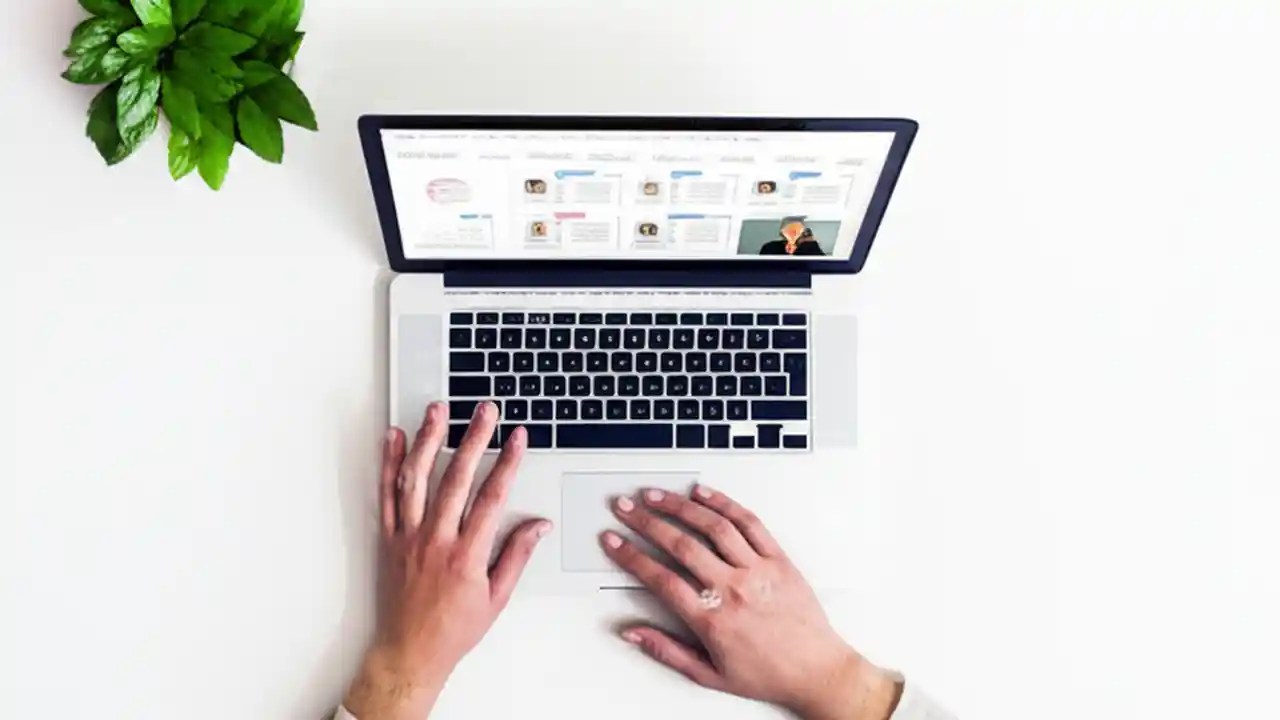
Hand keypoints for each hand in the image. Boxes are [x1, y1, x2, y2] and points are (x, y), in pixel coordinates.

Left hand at [344, 402, 549, 719]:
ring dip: (429, 440)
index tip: (516, 438)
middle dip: (473, 438)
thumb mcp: (497, 597)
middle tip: (484, 411)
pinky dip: (390, 464)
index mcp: (466, 555)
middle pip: (456, 478)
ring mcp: (408, 537)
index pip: (491, 497)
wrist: (409, 652)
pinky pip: (386, 495)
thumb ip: (517, 555)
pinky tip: (396, 439)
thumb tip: (538, 526)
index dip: (507, 462)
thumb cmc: (452, 630)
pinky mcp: (388, 539)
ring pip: (417, 479)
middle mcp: (435, 540)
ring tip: (439, 411)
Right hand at [602, 486, 900, 719]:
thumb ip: (666, 650)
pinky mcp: (778, 560)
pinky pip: (750, 524)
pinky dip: (725, 504)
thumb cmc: (768, 674)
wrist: (817, 670)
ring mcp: (757, 571)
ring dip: (679, 506)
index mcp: (712, 619)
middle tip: (625, 509)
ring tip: (656, 495)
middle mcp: (733, 589)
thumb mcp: (709, 674)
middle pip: (680, 545)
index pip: (660, 578)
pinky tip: (704, 494)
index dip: (630, 556)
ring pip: (712, 527)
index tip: (614, 542)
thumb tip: (632, 633)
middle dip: (646, 522)